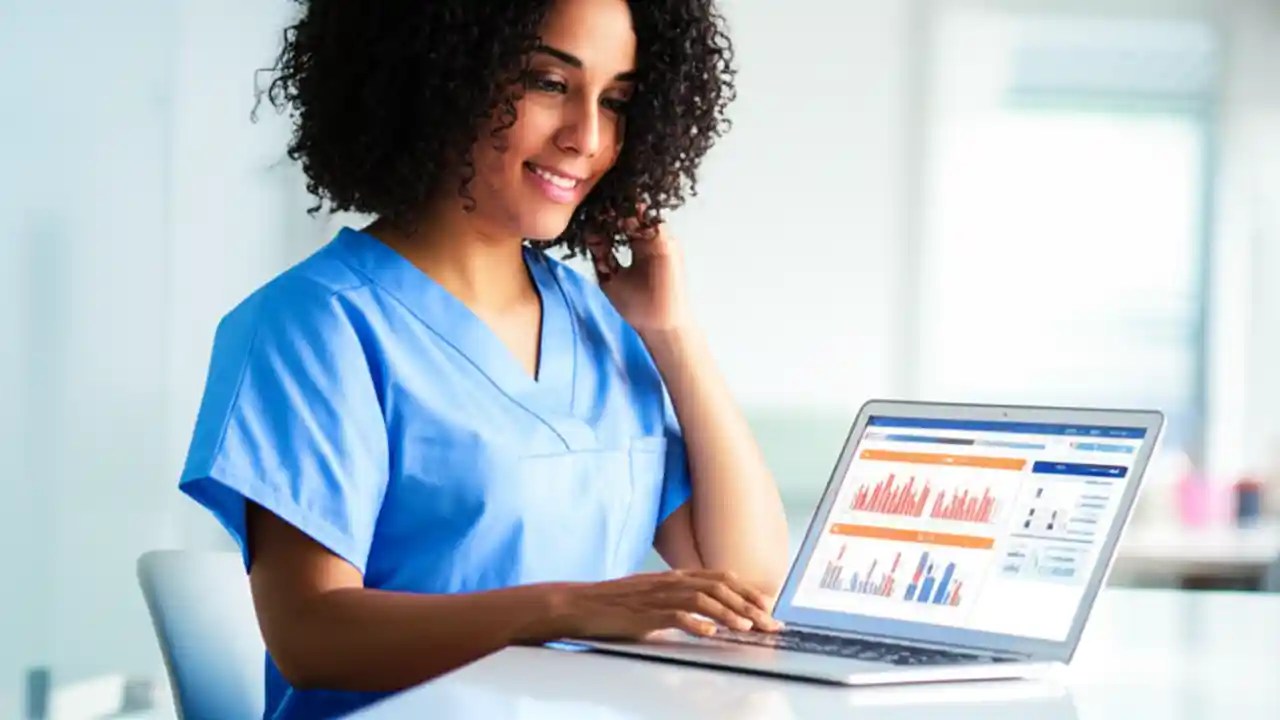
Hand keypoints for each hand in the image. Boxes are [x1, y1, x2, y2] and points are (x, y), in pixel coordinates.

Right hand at [547, 569, 784, 640]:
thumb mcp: (652, 597)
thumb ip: (678, 602)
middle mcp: (670, 581)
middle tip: (769, 623)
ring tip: (746, 628)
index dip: (747, 591)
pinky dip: (695, 624)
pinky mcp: (643, 613)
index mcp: (674, 576)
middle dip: (748, 604)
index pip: (720, 577)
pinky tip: (710, 634)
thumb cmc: (614, 604)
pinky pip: (674, 615)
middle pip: (718, 587)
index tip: (767, 607)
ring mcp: (657, 596)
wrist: (578, 603)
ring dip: (728, 614)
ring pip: (702, 599)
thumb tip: (707, 618)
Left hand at [587, 208, 691, 335]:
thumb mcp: (609, 276)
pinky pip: (652, 223)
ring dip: (625, 206)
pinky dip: (637, 216)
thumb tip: (588, 232)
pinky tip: (619, 212)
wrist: (659, 326)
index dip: (606, 214)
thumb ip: (601, 255)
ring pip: (642, 214)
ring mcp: (661, 241)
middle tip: (595, 193)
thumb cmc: (638, 307)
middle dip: (615, 204)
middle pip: (633, 214)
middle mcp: (651, 240)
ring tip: (605, 198)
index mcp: (639, 246)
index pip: (623, 222)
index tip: (588, 205)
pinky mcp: (667, 246)